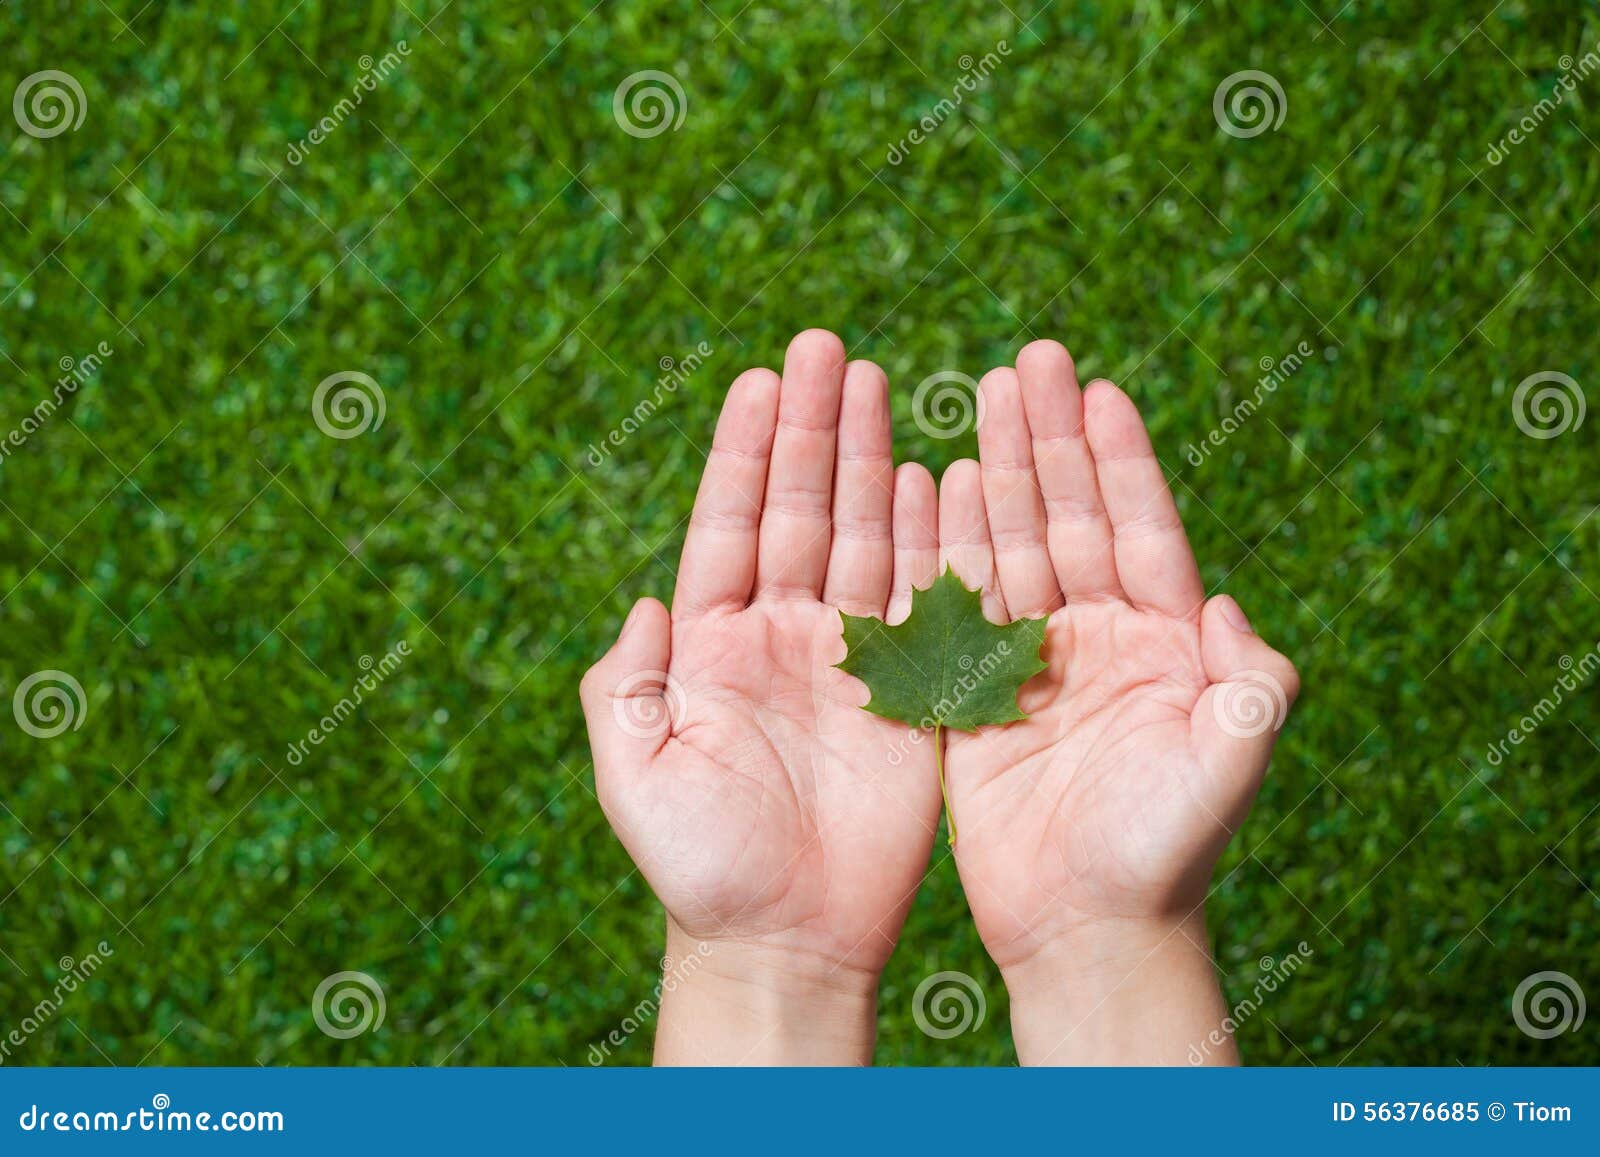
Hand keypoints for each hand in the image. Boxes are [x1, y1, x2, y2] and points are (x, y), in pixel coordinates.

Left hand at [580, 330, 942, 1063]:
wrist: (783, 938)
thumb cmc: (698, 866)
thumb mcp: (636, 777)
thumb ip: (627, 685)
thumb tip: (643, 599)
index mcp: (712, 644)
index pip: (730, 525)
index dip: (745, 453)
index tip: (761, 378)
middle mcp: (778, 636)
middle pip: (799, 511)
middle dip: (812, 430)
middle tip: (827, 347)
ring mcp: (844, 659)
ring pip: (861, 539)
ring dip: (867, 462)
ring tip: (877, 383)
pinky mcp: (904, 694)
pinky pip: (919, 602)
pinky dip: (926, 540)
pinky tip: (928, 477)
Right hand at [939, 340, 1299, 1063]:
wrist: (1088, 930)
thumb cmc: (1168, 854)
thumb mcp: (1230, 767)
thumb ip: (1248, 683)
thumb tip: (1226, 600)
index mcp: (1163, 644)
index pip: (1140, 529)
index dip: (1120, 460)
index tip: (1098, 389)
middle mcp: (1098, 639)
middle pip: (1070, 517)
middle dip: (1049, 439)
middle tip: (1028, 361)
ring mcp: (1034, 662)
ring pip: (1012, 547)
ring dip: (996, 474)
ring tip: (977, 399)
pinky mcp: (977, 695)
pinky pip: (958, 606)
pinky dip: (946, 547)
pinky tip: (932, 488)